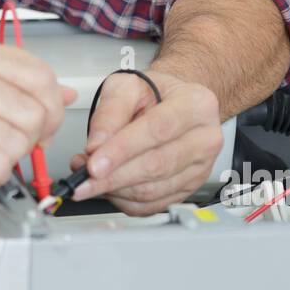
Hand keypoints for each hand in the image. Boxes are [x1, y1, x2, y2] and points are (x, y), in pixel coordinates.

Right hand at [0, 38, 75, 207]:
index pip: (39, 73)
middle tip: (7, 140)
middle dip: (32, 136)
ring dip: (10, 156)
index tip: (40, 119)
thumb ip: (22, 88)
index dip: (51, 104)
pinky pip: (0, 164)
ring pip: (20, 140)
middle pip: (36, 110)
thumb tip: (67, 93)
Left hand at [68, 68, 221, 215]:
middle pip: (156, 165)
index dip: (122, 150)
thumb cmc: (154, 92)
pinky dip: (125, 201)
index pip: (157, 130)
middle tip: (84, 179)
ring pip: (153, 190)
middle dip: (113, 176)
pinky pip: (153, 204)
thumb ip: (110, 112)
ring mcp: (200, 167)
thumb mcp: (127, 85)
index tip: (94, 163)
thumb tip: (96, 145)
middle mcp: (204, 138)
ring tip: (90, 179)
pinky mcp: (189, 188)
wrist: (173, 103)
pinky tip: (109, 188)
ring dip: (115, 190)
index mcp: (196, 104)